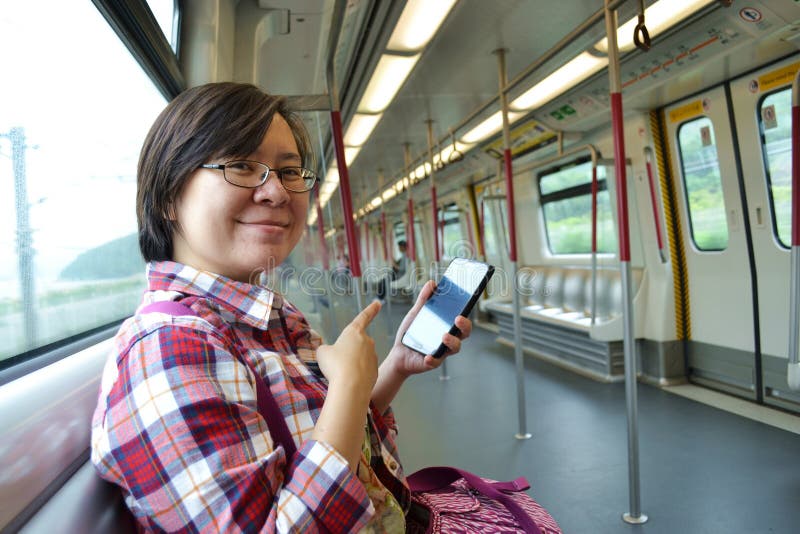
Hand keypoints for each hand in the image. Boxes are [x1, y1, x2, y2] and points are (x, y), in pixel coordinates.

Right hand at [313, 301, 381, 469]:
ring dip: (351, 364)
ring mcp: (373, 357)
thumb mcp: (322, 353)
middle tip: (338, 362)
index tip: (378, 303)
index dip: (371, 309)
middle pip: (357, 343)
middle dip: (349, 352)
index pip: (364, 317)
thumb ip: (327, 350)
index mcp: (354, 332)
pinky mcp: (375, 371)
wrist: (350, 387)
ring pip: (359, 359)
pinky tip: (348, 382)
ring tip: (341, 374)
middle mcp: (367, 342)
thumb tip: (330, 353)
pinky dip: (356, 375)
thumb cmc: (335, 365)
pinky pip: (363, 371)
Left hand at [389, 280, 472, 376]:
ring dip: (452, 342)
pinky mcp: (432, 362)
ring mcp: (442, 351)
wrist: (398, 352)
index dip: (466, 310)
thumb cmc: (411, 332)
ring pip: (455, 348)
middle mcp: (449, 338)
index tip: (467, 301)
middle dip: (465, 325)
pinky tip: (428, 356)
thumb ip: (424, 299)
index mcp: (447, 326)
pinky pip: (436, 362)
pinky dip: (433, 359)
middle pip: (464, 333)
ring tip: (444, 335)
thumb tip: (432, 283)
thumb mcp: (416, 313)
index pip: (462, 318)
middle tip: (458, 318)